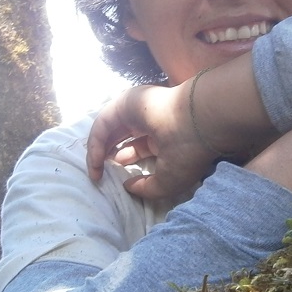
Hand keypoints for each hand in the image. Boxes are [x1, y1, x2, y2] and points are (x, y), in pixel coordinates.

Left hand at [86, 82, 220, 199]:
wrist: (198, 122)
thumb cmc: (188, 153)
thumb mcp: (168, 182)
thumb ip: (146, 188)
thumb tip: (127, 185)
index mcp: (164, 136)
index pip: (140, 147)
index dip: (128, 163)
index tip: (122, 181)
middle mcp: (149, 121)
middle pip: (121, 137)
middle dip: (109, 155)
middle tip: (101, 174)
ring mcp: (136, 110)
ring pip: (110, 130)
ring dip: (98, 151)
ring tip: (94, 172)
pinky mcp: (124, 103)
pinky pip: (103, 124)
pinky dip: (96, 143)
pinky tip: (95, 162)